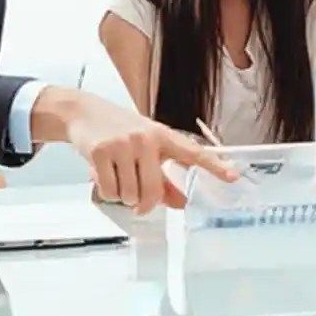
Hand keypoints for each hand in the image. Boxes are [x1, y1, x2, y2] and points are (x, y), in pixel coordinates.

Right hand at [40, 90, 236, 214]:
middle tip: (140, 204)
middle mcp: (145, 138)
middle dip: (146, 203)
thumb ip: (164, 177)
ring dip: (124, 196)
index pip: (192, 153)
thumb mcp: (146, 148)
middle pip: (154, 190)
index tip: (232, 176)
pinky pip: (110, 191)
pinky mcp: (100, 152)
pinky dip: (108, 192)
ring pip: (130, 194)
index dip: (213, 166)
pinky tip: (104, 176)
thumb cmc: (119, 130)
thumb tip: (181, 202)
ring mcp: (122, 144)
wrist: (83, 112)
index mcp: (162, 136)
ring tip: (118, 177)